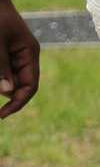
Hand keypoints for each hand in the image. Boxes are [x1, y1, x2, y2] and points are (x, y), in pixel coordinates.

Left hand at [0, 0, 38, 117]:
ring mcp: (13, 55)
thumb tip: (6, 92)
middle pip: (18, 85)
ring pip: (7, 79)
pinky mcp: (3, 52)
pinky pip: (2, 70)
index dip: (18, 103)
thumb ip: (1, 66)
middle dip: (4, 92)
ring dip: (0, 82)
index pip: (30, 86)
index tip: (1, 114)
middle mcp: (24, 57)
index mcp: (30, 54)